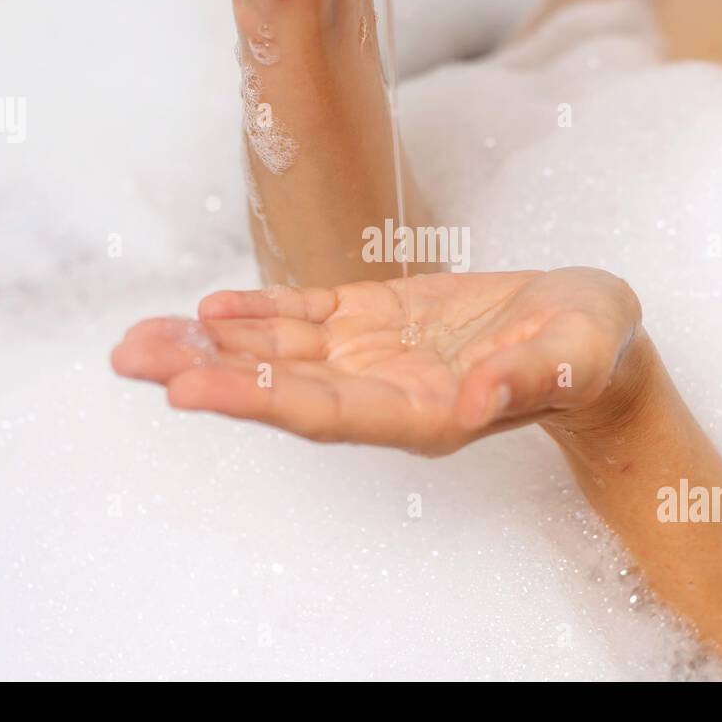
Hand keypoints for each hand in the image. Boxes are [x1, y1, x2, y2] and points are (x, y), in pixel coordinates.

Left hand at [111, 268, 643, 454]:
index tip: (186, 390)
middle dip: (205, 374)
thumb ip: (529, 379)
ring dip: (209, 346)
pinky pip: (306, 318)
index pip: (326, 412)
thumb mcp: (579, 354)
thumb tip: (475, 398)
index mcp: (427, 414)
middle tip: (129, 358)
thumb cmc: (591, 348)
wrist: (589, 333)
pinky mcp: (377, 318)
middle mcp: (384, 392)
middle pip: (280, 389)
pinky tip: (210, 307)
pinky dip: (257, 313)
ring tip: (138, 338)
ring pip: (278, 354)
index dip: (255, 400)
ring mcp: (375, 356)